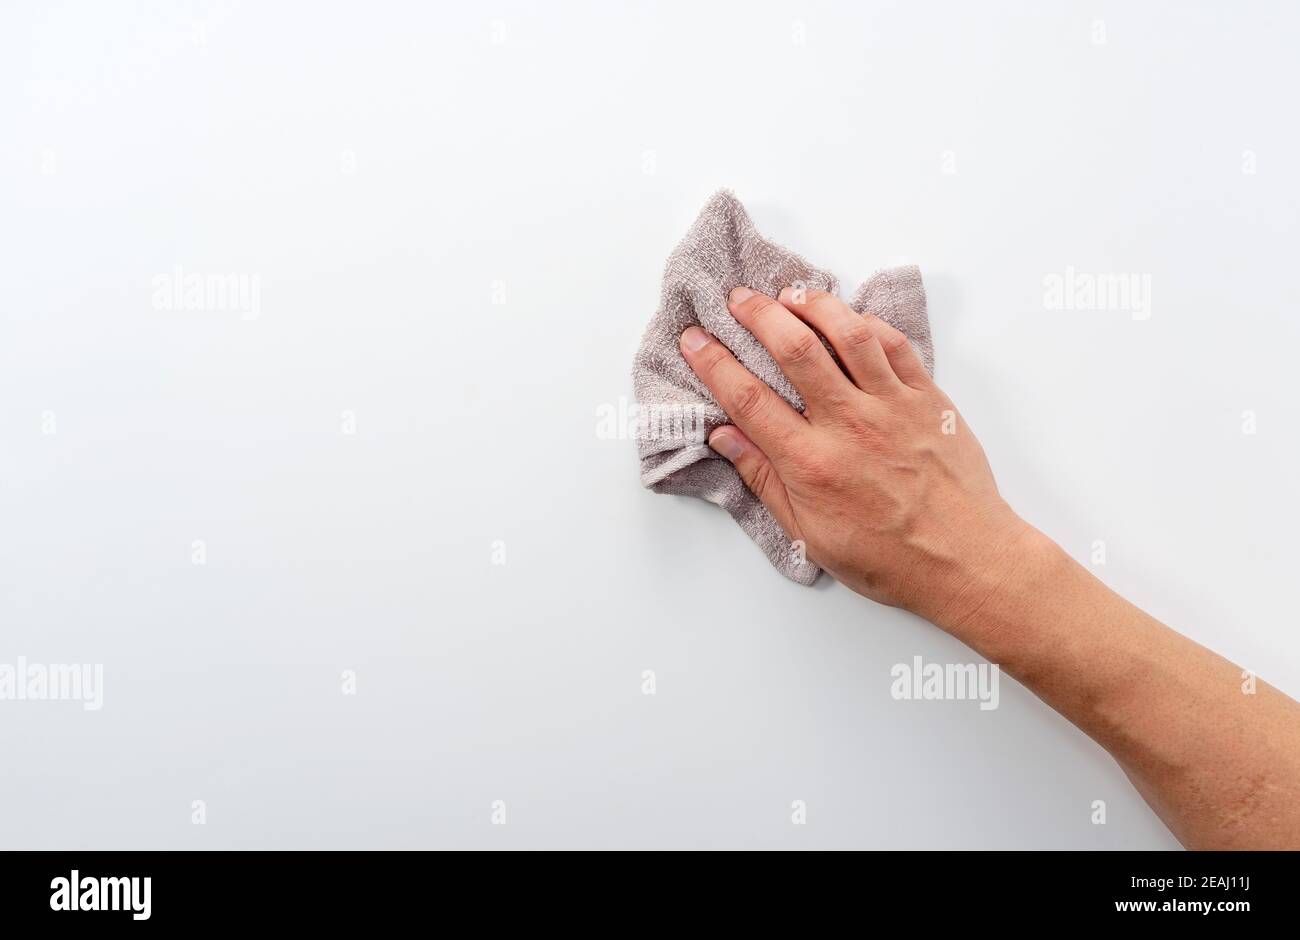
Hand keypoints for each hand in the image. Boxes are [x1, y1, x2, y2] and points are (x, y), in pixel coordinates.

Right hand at [680, 286, 1032, 626]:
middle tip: (737, 299)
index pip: (749, 399)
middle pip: (794, 350)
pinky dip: (867, 323)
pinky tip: (847, 318)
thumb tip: (725, 436)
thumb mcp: (810, 534)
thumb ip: (764, 480)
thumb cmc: (887, 557)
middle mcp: (849, 426)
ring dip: (813, 305)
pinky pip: (895, 345)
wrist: (965, 559)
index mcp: (812, 464)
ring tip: (788, 294)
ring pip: (847, 333)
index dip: (714, 363)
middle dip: (758, 316)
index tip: (695, 340)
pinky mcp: (928, 398)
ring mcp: (892, 406)